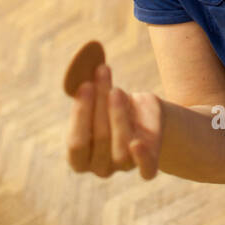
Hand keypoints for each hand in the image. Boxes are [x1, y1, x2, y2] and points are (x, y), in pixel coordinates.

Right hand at [67, 60, 162, 180]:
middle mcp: (100, 167)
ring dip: (119, 114)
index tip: (86, 85)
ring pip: (122, 146)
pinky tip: (137, 142)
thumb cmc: (110, 104)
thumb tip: (87, 54)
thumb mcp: (97, 94)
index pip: (76, 143)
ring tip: (117, 89)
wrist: (142, 116)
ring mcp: (124, 168)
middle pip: (99, 140)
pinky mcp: (148, 164)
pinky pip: (146, 170)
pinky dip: (142, 158)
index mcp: (80, 158)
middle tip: (103, 74)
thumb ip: (87, 84)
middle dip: (101, 104)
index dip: (80, 114)